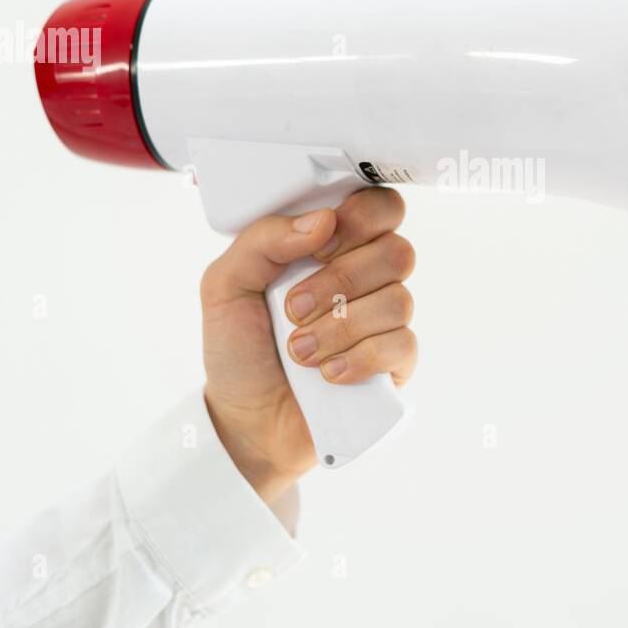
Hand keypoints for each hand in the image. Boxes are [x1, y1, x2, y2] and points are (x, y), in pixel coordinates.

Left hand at [201, 189, 416, 504]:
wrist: (246, 421)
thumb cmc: (238, 350)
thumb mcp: (224, 285)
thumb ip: (263, 239)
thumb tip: (322, 220)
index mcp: (332, 246)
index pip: (379, 207)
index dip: (361, 218)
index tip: (321, 245)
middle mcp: (367, 277)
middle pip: (397, 251)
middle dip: (341, 280)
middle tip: (294, 307)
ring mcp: (385, 321)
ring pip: (398, 300)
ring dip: (341, 327)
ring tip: (298, 352)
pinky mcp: (394, 363)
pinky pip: (402, 345)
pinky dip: (360, 358)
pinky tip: (328, 374)